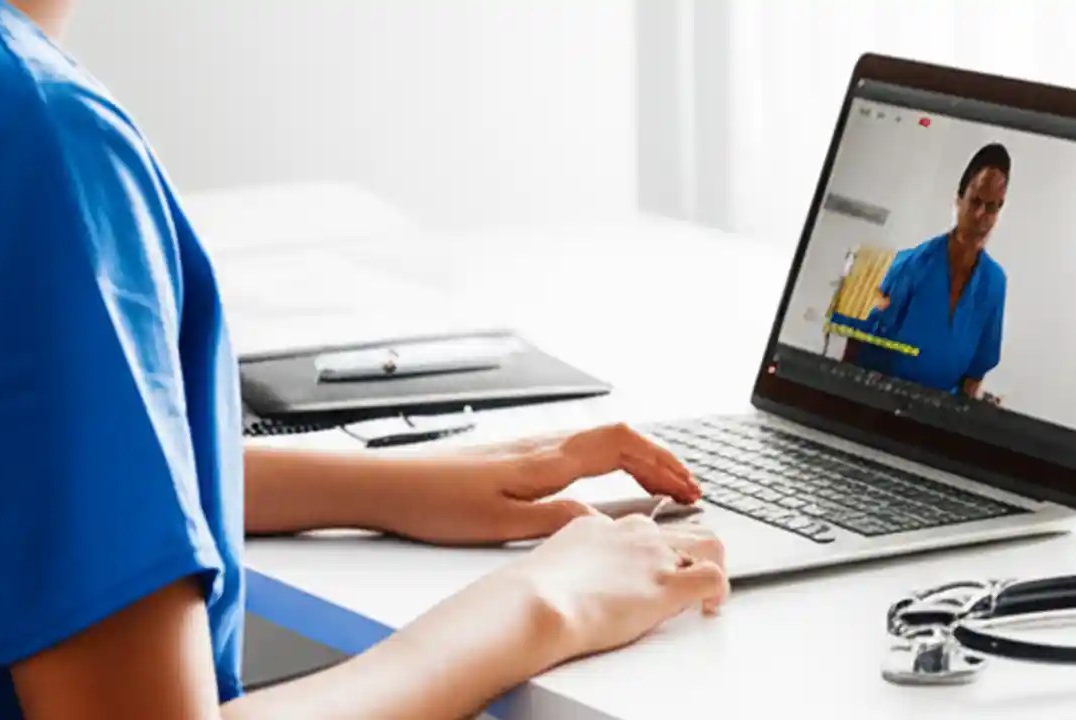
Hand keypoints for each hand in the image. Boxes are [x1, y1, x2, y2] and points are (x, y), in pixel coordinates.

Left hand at [372, 423, 701, 544]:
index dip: (662, 462)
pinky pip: (579, 450)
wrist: (387, 483)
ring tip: (660, 487)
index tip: (687, 486)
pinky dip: (610, 462)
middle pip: (619, 439)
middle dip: (660, 461)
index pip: (622, 444)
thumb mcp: (499, 524)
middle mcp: (542, 445)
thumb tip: (603, 520)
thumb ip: (556, 520)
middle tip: (688, 489)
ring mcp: (529, 447)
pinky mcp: (514, 456)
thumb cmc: (435, 502)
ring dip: (637, 461)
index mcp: (546, 459)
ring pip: (600, 442)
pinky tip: (607, 481)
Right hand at [504, 513, 728, 660]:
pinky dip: (720, 591)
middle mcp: (633, 533)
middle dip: (688, 556)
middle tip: (685, 583)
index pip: (641, 531)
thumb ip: (569, 566)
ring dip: (712, 566)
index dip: (650, 555)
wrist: (535, 603)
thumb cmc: (530, 595)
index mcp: (601, 526)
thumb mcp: (550, 564)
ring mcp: (654, 555)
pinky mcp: (669, 583)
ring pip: (708, 542)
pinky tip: (709, 607)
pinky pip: (713, 576)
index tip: (647, 576)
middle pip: (679, 530)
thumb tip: (570, 584)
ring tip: (706, 595)